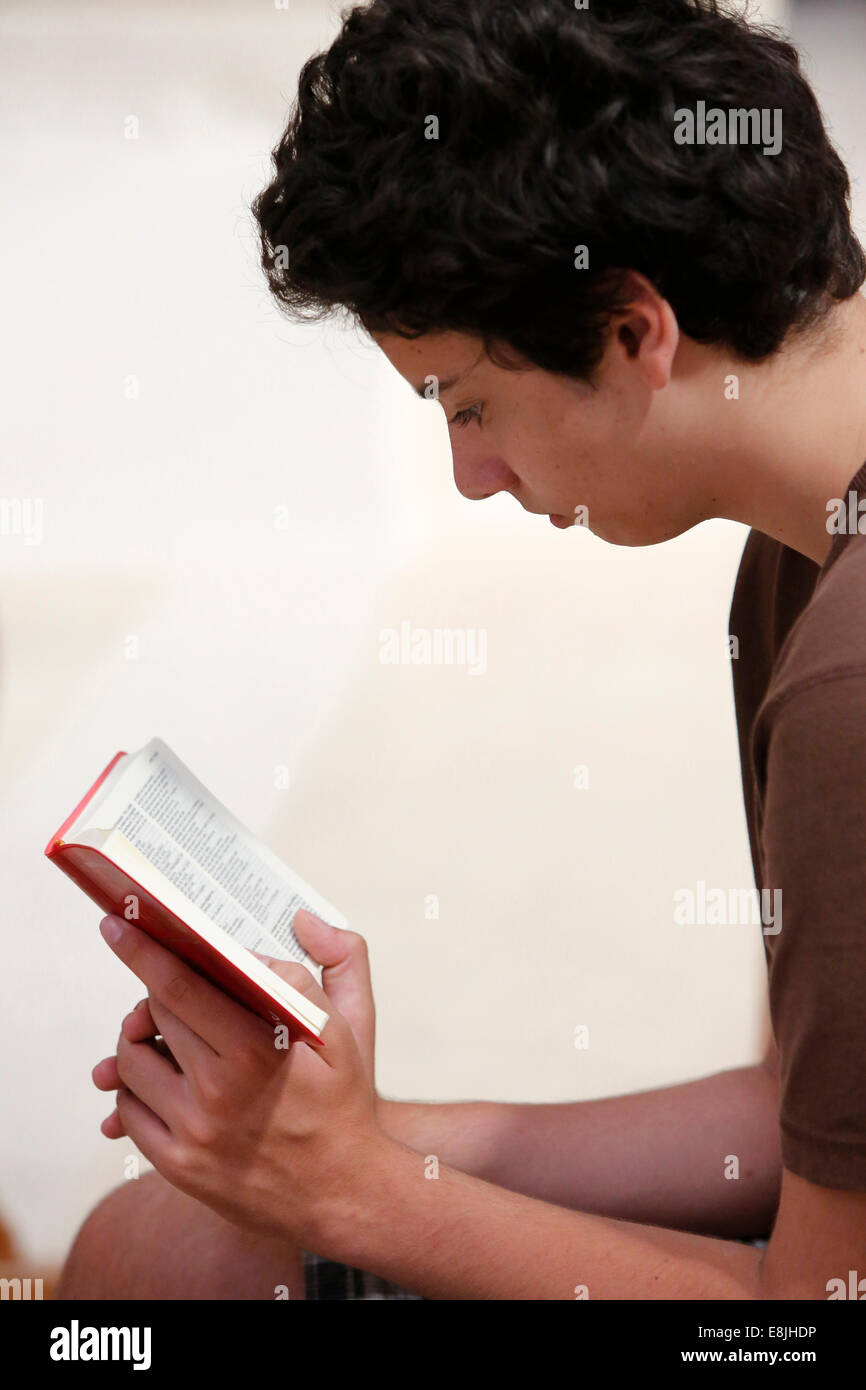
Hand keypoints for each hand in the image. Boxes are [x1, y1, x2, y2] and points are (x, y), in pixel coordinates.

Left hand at [91, 912, 385, 1247]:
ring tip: (168, 1040)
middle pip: (151, 1018)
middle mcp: (218, 1092)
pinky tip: (166, 1081)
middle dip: (152, 995)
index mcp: (257, 1049)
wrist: (344, 1194)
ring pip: (129, 1064)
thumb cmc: (344, 1103)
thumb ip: (330, 965)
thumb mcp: (350, 1028)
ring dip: (139, 1042)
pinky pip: (129, 1111)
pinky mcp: (179, 1166)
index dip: (143, 951)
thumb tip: (299, 921)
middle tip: (166, 991)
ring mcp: (194, 1133)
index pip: (180, 987)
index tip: (116, 925)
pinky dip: (137, 1089)